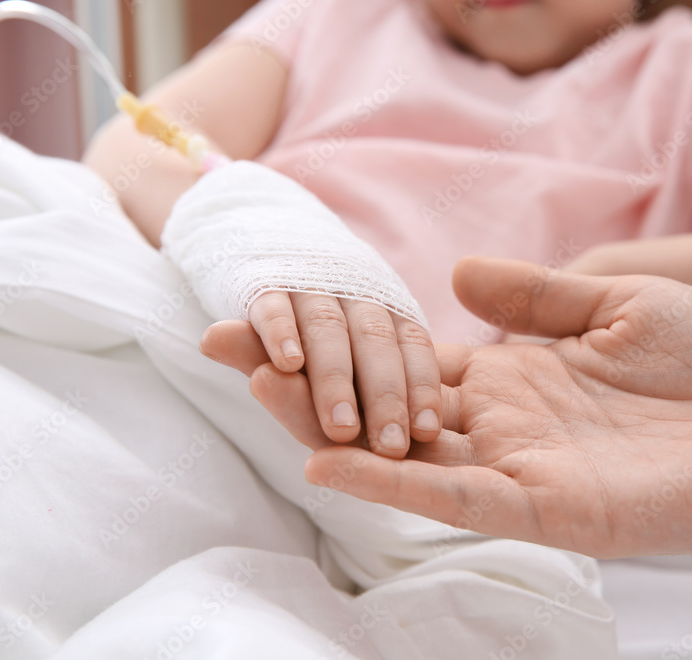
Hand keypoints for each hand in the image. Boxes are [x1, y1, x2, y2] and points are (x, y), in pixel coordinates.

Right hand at [199, 291, 441, 457]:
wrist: (272, 244)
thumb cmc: (331, 322)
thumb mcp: (356, 349)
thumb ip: (382, 382)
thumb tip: (432, 429)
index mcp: (386, 309)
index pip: (411, 346)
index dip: (421, 387)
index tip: (427, 431)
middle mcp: (353, 293)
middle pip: (374, 342)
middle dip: (385, 396)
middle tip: (390, 447)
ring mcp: (307, 287)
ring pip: (327, 329)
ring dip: (336, 379)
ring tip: (342, 427)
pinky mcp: (260, 284)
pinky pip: (271, 307)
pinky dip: (280, 332)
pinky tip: (287, 365)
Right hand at [249, 259, 691, 563]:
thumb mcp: (618, 302)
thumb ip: (537, 296)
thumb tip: (458, 275)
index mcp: (518, 374)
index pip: (411, 358)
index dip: (347, 337)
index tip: (276, 311)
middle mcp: (505, 425)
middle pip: (385, 405)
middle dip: (308, 379)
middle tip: (229, 347)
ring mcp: (521, 469)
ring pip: (403, 453)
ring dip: (325, 425)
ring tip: (253, 390)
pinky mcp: (548, 509)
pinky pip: (457, 498)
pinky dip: (392, 482)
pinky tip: (327, 461)